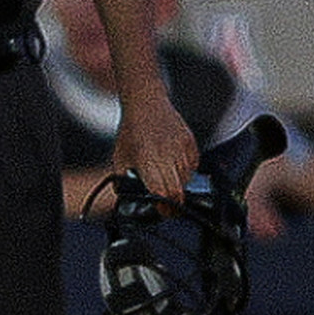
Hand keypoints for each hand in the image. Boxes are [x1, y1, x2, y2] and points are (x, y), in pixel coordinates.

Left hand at [112, 89, 198, 204]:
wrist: (146, 103)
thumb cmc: (131, 131)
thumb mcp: (120, 158)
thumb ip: (126, 181)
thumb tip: (132, 199)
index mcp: (147, 160)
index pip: (163, 191)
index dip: (164, 206)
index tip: (163, 211)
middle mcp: (167, 154)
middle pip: (178, 189)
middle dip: (174, 202)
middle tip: (168, 206)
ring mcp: (181, 147)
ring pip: (187, 178)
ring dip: (179, 185)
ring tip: (167, 179)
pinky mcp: (190, 141)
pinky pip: (194, 165)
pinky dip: (186, 170)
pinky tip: (175, 165)